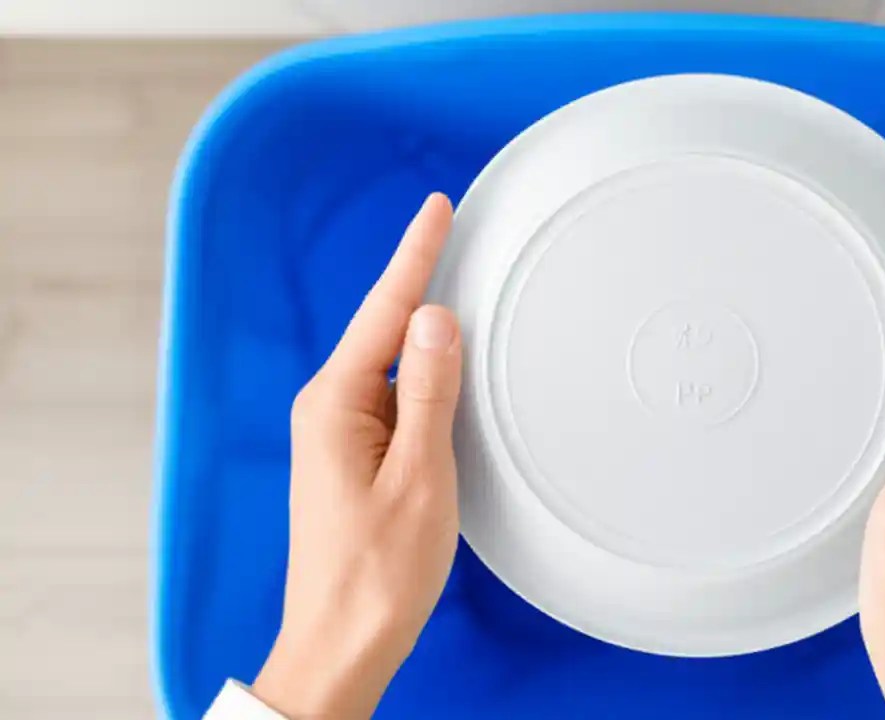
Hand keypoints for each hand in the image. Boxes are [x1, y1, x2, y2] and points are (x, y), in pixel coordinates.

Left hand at [252, 194, 461, 718]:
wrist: (343, 643)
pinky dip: (427, 383)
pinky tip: (453, 378)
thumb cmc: (378, 573)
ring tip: (470, 302)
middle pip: (386, 330)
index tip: (437, 208)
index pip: (385, 311)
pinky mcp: (355, 458)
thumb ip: (427, 391)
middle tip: (460, 235)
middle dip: (424, 285)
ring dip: (430, 341)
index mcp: (336, 405)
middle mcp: (329, 410)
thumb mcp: (419, 475)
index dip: (416, 255)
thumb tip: (434, 318)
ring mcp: (340, 435)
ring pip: (394, 367)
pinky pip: (396, 400)